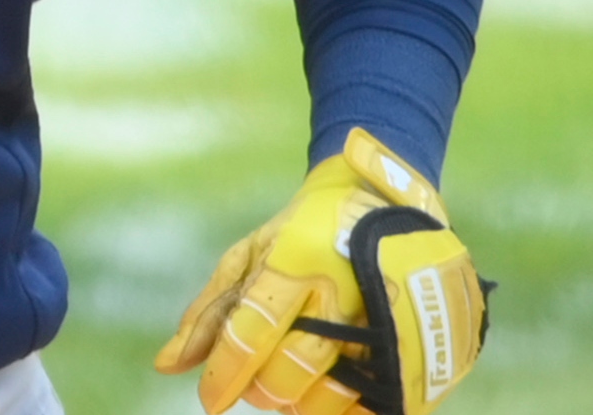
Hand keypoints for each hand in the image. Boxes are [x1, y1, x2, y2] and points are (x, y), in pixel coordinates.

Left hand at [153, 129, 492, 414]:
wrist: (386, 199)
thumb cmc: (304, 232)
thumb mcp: (250, 254)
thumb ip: (210, 313)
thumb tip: (167, 366)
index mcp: (295, 262)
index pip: (250, 334)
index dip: (224, 376)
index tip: (210, 400)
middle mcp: (344, 291)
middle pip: (290, 372)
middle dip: (262, 391)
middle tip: (257, 384)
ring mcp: (390, 318)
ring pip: (334, 396)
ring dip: (302, 403)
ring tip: (294, 384)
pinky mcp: (425, 342)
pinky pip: (379, 402)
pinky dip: (347, 408)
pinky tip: (332, 390)